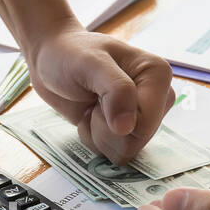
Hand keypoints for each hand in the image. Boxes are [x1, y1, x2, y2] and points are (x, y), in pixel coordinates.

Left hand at [27, 26, 174, 165]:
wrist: (51, 59)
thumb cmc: (70, 54)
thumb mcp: (90, 64)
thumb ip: (116, 90)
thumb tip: (127, 127)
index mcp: (158, 74)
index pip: (145, 124)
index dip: (113, 120)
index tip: (97, 94)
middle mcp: (158, 97)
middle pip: (137, 140)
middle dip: (105, 127)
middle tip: (93, 100)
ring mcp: (144, 116)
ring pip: (125, 151)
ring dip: (98, 133)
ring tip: (92, 106)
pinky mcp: (129, 131)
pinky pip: (115, 154)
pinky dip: (95, 139)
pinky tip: (90, 117)